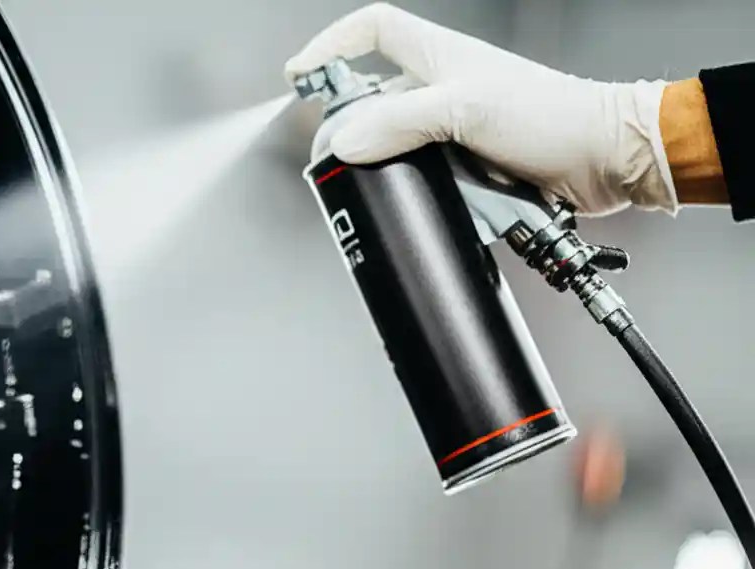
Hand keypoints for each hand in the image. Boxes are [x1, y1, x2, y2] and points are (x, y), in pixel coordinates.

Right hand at [283, 3, 677, 216]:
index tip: (300, 75)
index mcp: (439, 57)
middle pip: (372, 98)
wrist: (605, 160)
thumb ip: (400, 122)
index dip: (332, 46)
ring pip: (396, 146)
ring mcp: (455, 128)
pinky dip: (421, 191)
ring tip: (394, 181)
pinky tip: (430, 200)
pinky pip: (425, 178)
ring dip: (392, 167)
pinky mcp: (468, 164)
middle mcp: (443, 89)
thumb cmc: (553, 117)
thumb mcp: (466, 111)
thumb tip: (346, 139)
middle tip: (340, 153)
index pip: (371, 31)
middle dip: (353, 127)